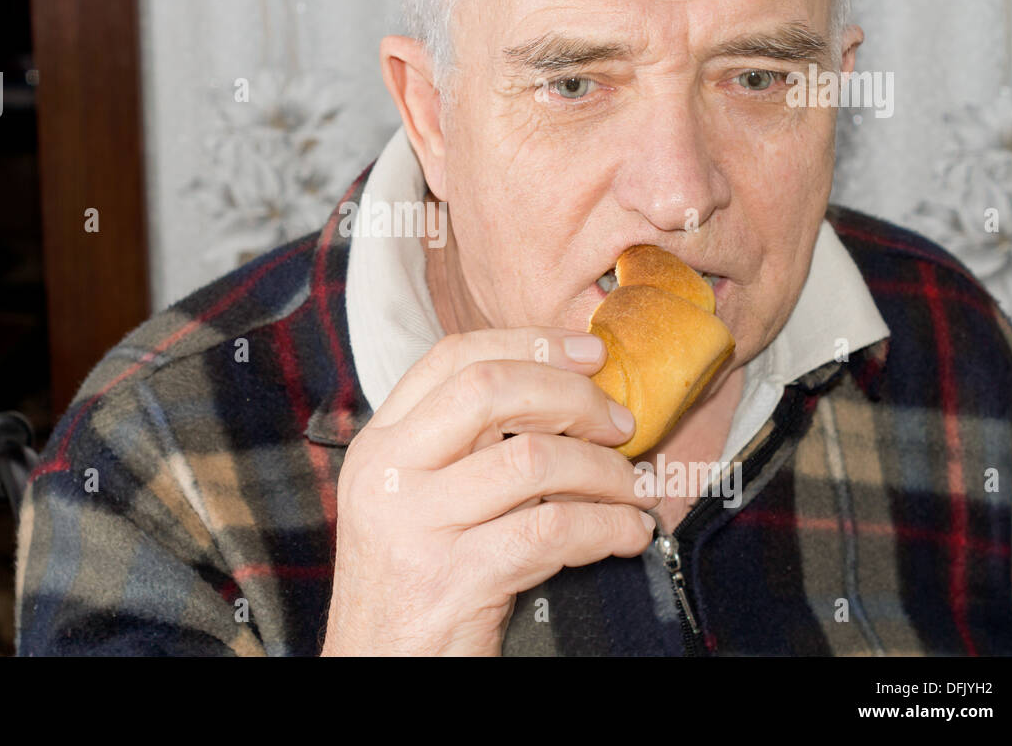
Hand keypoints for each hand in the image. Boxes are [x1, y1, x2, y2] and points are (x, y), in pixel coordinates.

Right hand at [320, 327, 660, 655]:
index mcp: (381, 445)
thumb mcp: (416, 501)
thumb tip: (561, 399)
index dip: (530, 343)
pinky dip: (607, 526)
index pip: (452, 357)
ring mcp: (415, 525)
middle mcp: (389, 474)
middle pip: (489, 389)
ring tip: (633, 490)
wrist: (378, 668)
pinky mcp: (453, 578)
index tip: (589, 351)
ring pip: (532, 460)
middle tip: (620, 424)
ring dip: (604, 471)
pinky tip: (627, 534)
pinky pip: (552, 530)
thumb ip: (464, 448)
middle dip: (572, 396)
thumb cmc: (413, 583)